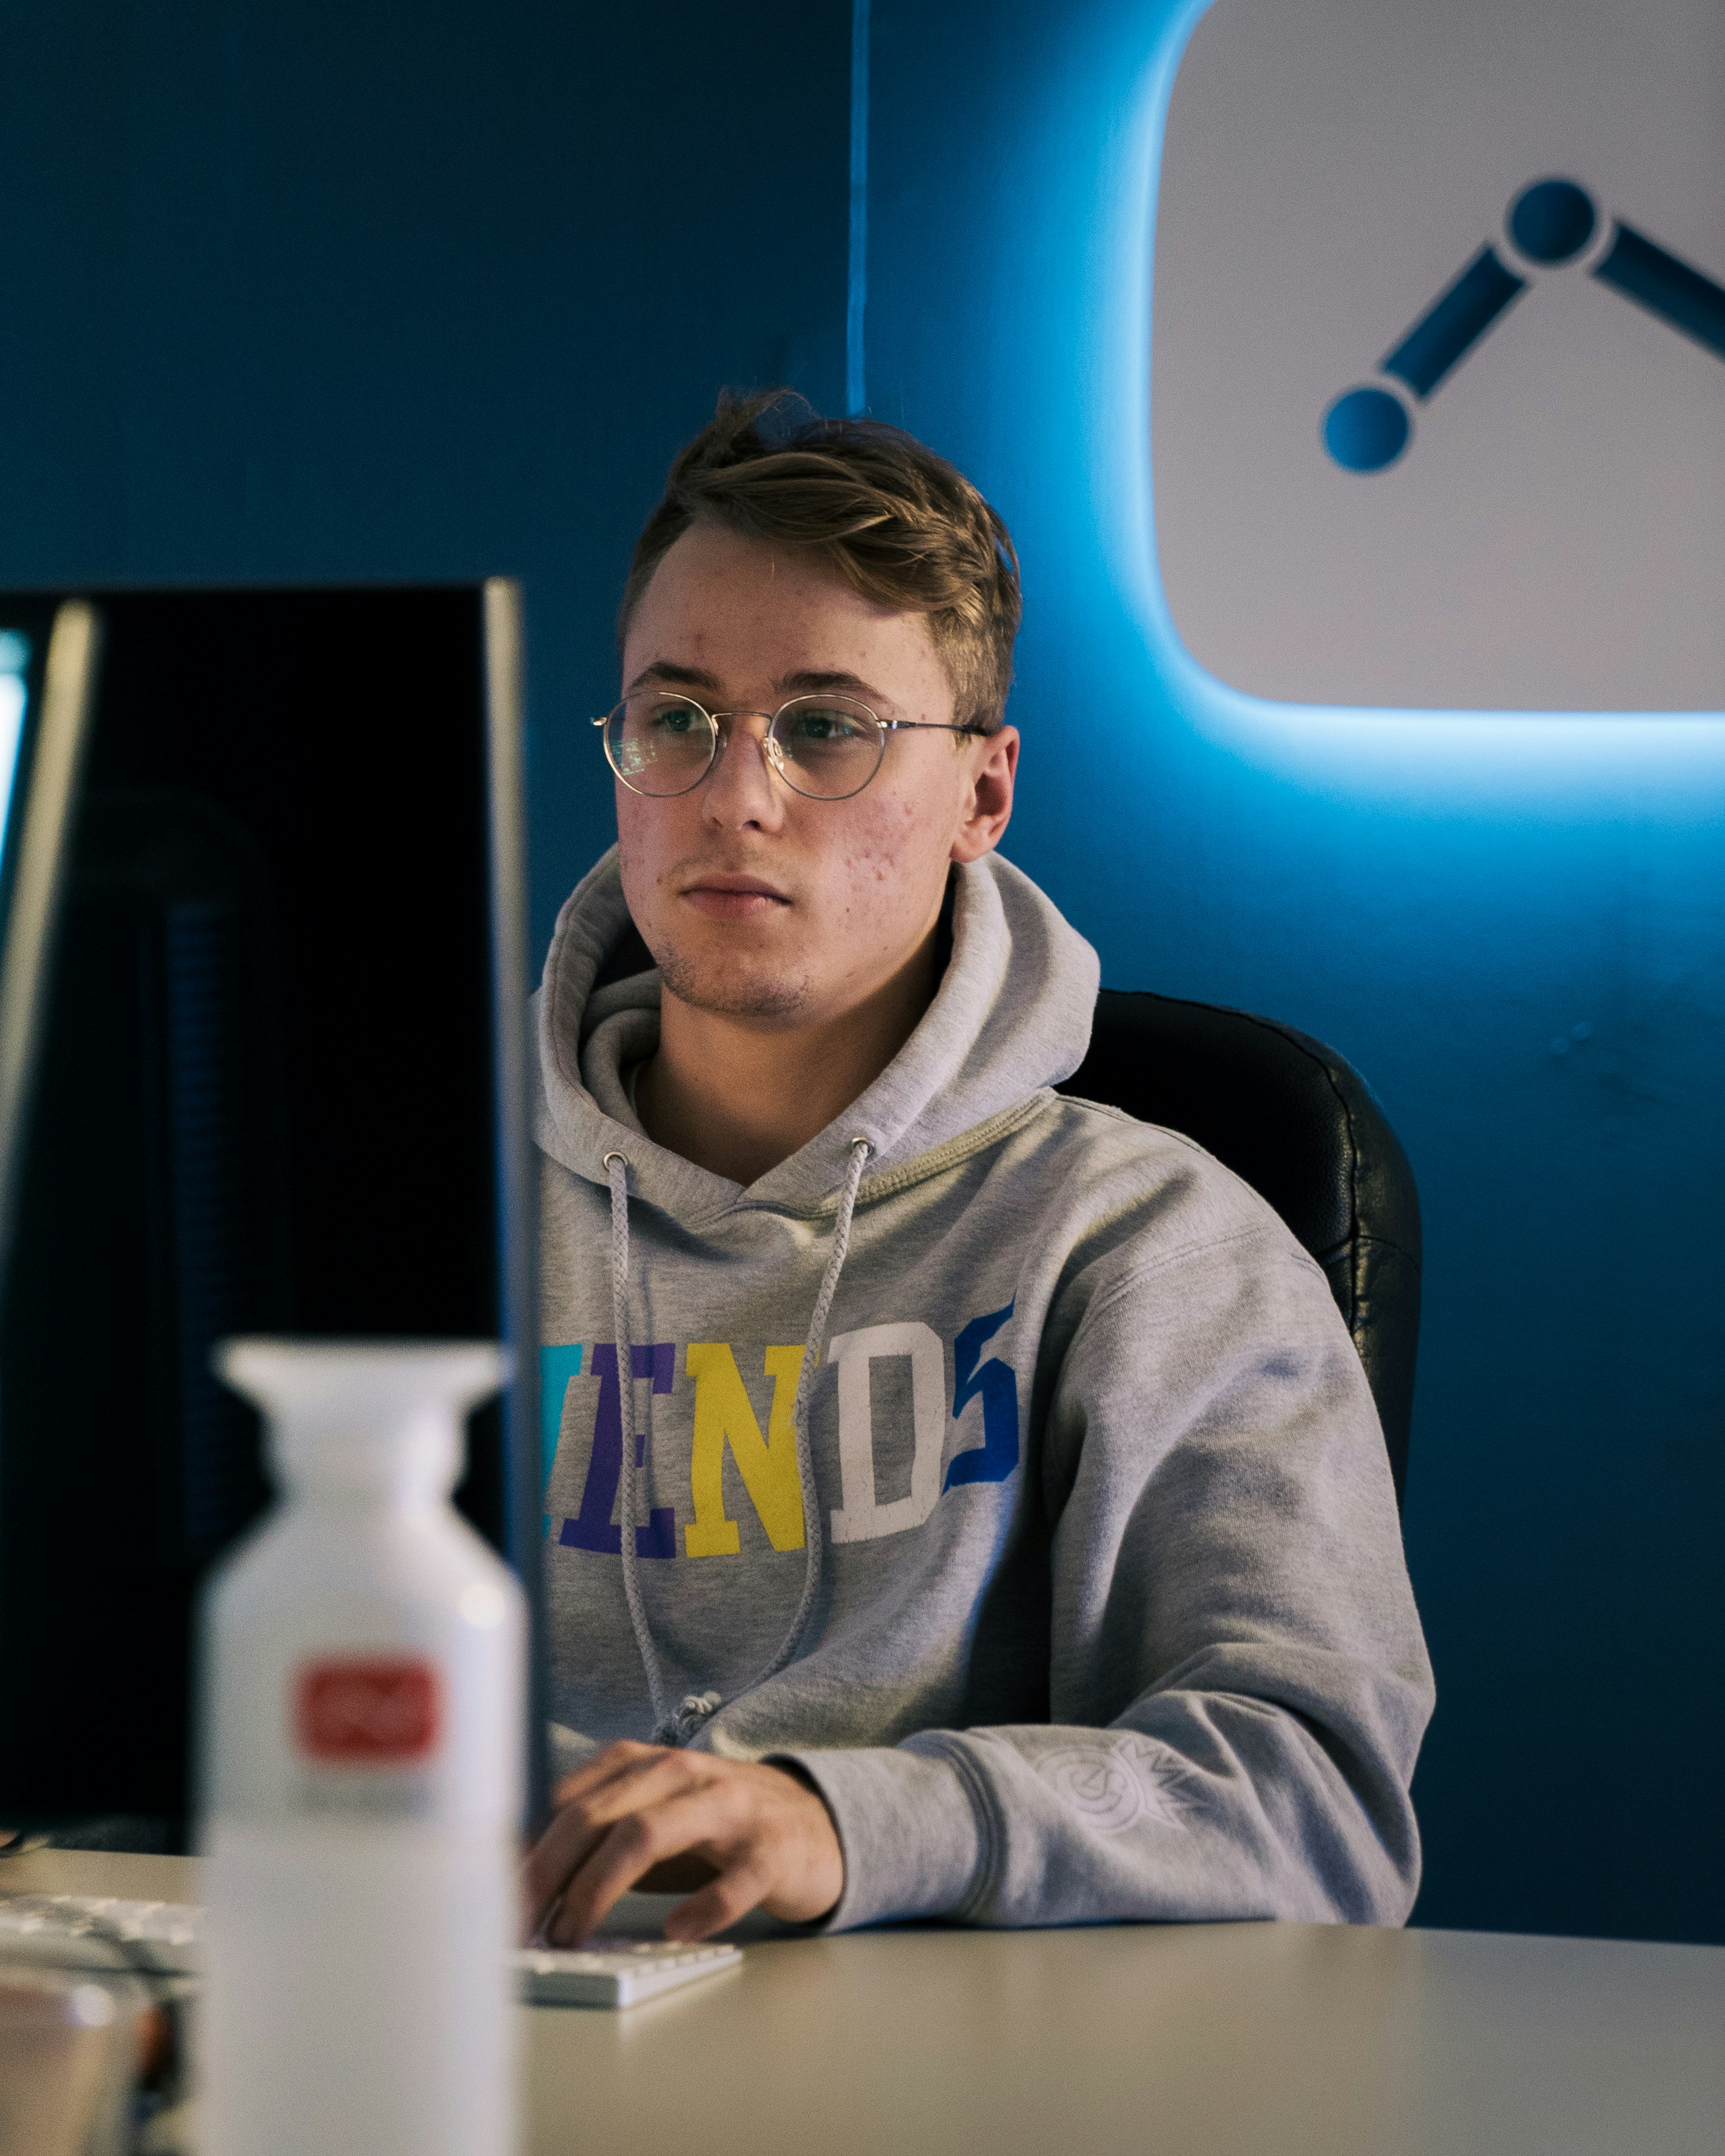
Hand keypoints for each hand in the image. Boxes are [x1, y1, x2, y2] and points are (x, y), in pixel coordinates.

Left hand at [522, 1741, 843, 1945]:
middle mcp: (680, 1774)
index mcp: (642, 1764)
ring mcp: (728, 1807)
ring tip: (571, 1934)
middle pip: (595, 1814)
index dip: (520, 1847)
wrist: (815, 1823)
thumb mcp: (649, 1819)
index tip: (488, 1892)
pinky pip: (734, 1877)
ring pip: (648, 1834)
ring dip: (597, 1888)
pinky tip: (678, 1931)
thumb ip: (592, 1838)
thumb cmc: (714, 1828)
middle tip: (515, 1924)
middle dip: (544, 1872)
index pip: (564, 1798)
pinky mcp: (771, 1849)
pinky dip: (703, 1906)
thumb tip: (514, 1878)